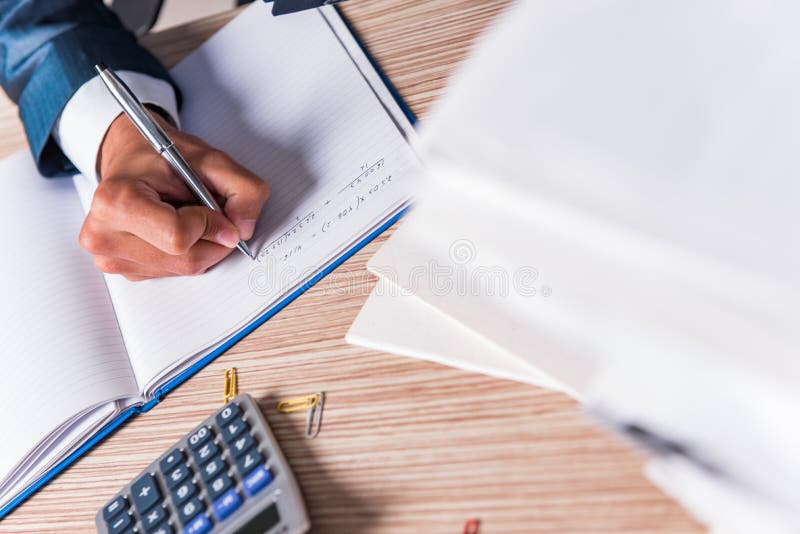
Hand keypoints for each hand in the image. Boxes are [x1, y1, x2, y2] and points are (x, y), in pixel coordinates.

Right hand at [79, 111, 269, 280]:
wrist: (129, 158)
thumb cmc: (161, 157)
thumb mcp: (211, 160)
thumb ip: (243, 190)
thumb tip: (245, 229)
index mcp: (115, 202)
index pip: (178, 237)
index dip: (209, 223)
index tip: (211, 205)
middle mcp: (104, 235)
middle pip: (186, 259)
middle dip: (212, 236)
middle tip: (204, 208)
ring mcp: (111, 258)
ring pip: (185, 269)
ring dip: (202, 244)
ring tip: (184, 213)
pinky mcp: (124, 271)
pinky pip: (175, 272)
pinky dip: (188, 252)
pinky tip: (174, 227)